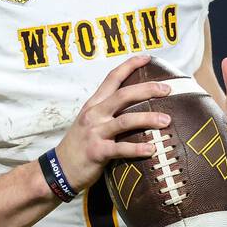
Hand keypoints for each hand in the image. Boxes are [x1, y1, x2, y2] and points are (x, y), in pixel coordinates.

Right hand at [53, 55, 172, 190]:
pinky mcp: (97, 152)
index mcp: (94, 104)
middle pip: (123, 95)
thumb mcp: (91, 121)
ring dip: (148, 119)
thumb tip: (139, 104)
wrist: (59, 168)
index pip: (112, 78)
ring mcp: (95, 132)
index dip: (129, 65)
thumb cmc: (81, 144)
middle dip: (147, 89)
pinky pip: (121, 149)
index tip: (147, 57)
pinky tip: (152, 149)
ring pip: (125, 121)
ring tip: (167, 121)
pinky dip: (138, 148)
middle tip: (167, 88)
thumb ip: (110, 111)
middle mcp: (94, 114)